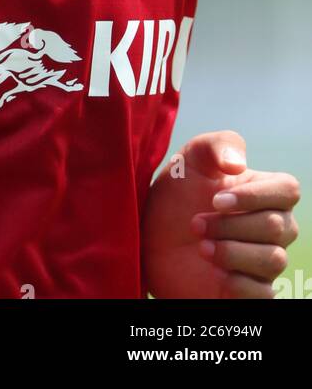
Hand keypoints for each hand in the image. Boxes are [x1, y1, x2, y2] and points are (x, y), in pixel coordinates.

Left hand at [142, 130, 299, 298]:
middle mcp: (271, 227)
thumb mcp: (190, 159)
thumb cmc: (177, 194)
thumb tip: (239, 164)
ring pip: (274, 259)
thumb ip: (216, 146)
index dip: (256, 195)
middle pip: (279, 226)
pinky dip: (238, 284)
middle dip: (231, 225)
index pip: (289, 189)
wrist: (150, 236)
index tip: (216, 200)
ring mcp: (261, 260)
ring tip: (200, 246)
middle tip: (195, 223)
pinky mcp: (249, 290)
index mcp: (263, 192)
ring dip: (231, 252)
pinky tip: (214, 273)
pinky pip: (264, 294)